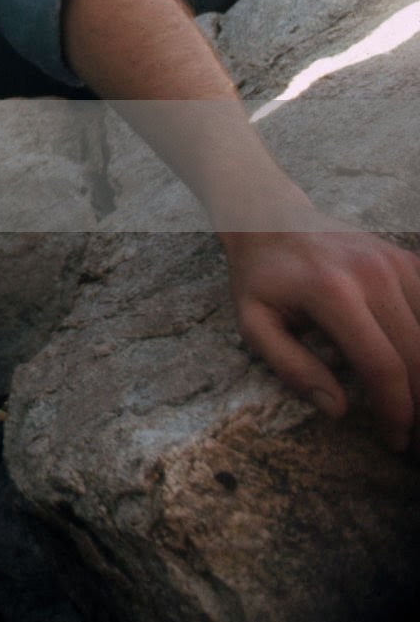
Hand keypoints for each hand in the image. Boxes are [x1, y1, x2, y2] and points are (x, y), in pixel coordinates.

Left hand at [221, 212, 419, 452]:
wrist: (269, 217)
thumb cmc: (260, 277)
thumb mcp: (253, 322)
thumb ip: (291, 367)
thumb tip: (336, 409)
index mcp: (333, 292)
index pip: (382, 365)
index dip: (395, 410)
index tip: (395, 440)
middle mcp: (373, 273)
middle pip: (418, 354)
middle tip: (413, 436)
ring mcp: (396, 262)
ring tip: (416, 407)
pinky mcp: (408, 260)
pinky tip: (416, 368)